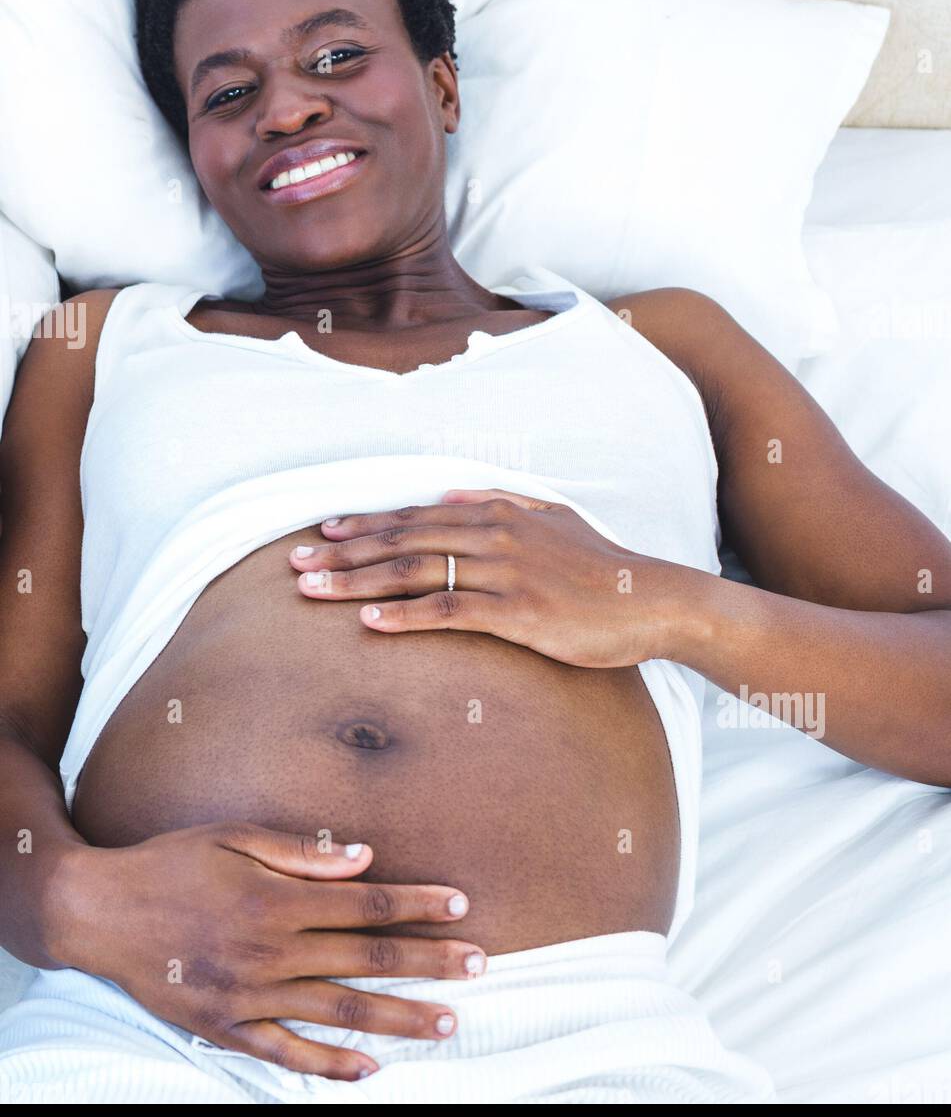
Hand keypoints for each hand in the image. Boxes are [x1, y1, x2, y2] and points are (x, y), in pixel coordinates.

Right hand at [51, 827, 486, 1081]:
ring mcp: (249, 995)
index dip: (418, 905)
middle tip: (480, 967)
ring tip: (448, 1022)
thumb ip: (303, 852)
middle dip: (429, 963)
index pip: (368, 904)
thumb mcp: (233, 837)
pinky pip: (286, 1053)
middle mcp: (270, 951)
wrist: (100, 912)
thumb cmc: (171, 863)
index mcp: (276, 899)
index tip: (462, 906)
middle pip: (367, 960)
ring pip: (339, 1011)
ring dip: (398, 1018)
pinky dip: (330, 1064)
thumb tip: (366, 857)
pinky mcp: (226, 1028)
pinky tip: (371, 1069)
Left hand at [289, 488, 681, 667]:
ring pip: (415, 573)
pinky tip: (369, 623)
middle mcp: (493, 534)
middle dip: (342, 554)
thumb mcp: (551, 517)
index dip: (363, 525)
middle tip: (293, 567)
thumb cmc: (600, 566)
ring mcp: (504, 572)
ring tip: (312, 593)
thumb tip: (452, 493)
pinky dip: (405, 615)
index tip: (320, 535)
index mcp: (496, 512)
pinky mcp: (517, 613)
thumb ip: (500, 501)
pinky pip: (449, 611)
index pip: (414, 516)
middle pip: (401, 542)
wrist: (650, 599)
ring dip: (357, 582)